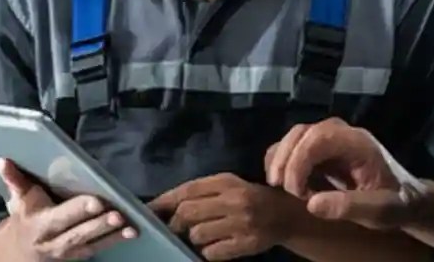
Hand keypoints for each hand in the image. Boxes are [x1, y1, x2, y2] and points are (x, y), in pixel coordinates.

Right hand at [0, 158, 136, 261]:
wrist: (22, 250)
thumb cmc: (25, 215)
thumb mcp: (17, 199)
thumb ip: (13, 179)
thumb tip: (2, 160)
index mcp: (39, 224)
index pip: (60, 216)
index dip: (78, 210)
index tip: (96, 201)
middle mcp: (54, 241)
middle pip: (78, 232)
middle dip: (98, 224)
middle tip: (118, 214)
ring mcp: (68, 251)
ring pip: (91, 243)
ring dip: (112, 235)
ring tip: (130, 226)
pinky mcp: (80, 254)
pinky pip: (99, 249)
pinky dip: (115, 241)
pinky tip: (132, 232)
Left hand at [148, 173, 294, 260]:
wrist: (283, 215)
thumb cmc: (247, 197)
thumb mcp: (227, 185)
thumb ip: (199, 191)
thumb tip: (162, 204)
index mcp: (226, 182)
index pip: (188, 190)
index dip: (165, 201)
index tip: (149, 211)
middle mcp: (234, 200)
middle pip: (188, 212)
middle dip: (175, 223)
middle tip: (175, 228)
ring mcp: (241, 223)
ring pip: (197, 234)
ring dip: (193, 238)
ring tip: (201, 236)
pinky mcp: (247, 244)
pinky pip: (212, 252)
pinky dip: (207, 251)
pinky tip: (214, 246)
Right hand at [263, 118, 421, 230]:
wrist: (407, 198)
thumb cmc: (396, 204)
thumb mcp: (380, 211)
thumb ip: (349, 207)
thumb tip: (311, 204)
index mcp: (357, 142)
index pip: (318, 138)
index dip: (299, 161)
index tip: (297, 192)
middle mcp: (341, 132)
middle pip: (301, 133)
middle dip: (284, 159)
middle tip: (280, 189)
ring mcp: (330, 137)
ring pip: (293, 137)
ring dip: (280, 159)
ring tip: (280, 188)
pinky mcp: (321, 148)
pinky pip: (294, 146)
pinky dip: (283, 161)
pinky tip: (286, 184)